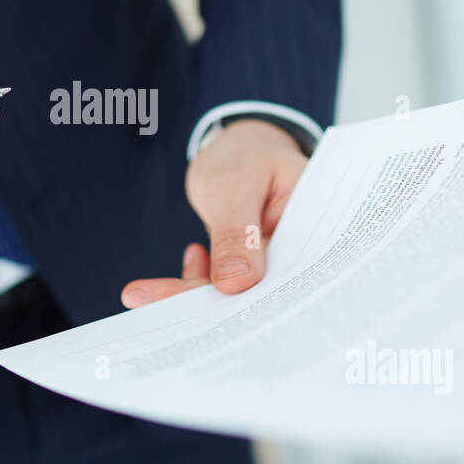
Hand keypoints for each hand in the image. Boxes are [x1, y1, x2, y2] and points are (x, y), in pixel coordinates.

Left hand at [120, 119, 306, 307]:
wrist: (239, 149)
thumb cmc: (246, 156)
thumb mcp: (235, 184)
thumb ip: (236, 234)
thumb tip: (235, 284)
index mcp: (319, 229)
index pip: (296, 274)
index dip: (263, 301)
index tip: (219, 308)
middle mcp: (301, 253)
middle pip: (265, 292)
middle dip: (216, 309)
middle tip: (163, 314)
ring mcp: (276, 263)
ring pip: (237, 293)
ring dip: (194, 294)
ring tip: (145, 293)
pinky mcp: (252, 269)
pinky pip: (225, 286)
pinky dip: (197, 280)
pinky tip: (192, 256)